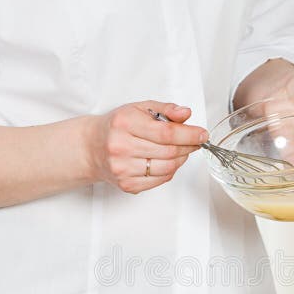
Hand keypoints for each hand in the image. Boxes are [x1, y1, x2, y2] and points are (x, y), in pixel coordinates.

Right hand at [85, 101, 207, 193]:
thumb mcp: (138, 109)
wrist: (90, 148)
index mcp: (125, 123)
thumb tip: (186, 114)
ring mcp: (123, 169)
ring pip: (168, 168)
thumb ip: (165, 109)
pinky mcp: (127, 184)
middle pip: (169, 151)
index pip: (166, 132)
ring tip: (180, 150)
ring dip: (181, 159)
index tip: (202, 134)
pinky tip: (167, 161)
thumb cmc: (116, 127)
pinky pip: (160, 180)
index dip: (189, 134)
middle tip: (195, 141)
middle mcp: (121, 147)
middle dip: (188, 146)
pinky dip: (170, 170)